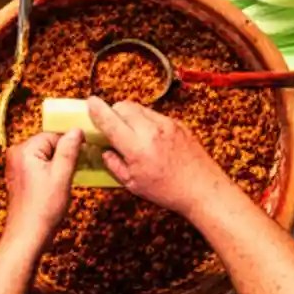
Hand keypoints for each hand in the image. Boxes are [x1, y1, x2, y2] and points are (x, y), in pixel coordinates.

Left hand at [4, 130, 81, 245]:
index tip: (80, 159)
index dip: (69, 147)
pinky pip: (38, 167)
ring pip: (45, 157)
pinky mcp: (18, 178)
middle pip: (48, 145)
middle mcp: (16, 155)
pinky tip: (53, 189)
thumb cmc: (43, 209)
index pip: (53, 135)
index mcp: (24, 150)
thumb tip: (76, 130)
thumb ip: (69, 150)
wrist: (27, 236)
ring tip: (60, 185)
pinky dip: (49, 174)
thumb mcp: (62, 176)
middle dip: (62, 158)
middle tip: (69, 176)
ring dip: (57, 167)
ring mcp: (15, 167)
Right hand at [87, 97, 227, 216]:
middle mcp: (151, 130)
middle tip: (111, 124)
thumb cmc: (167, 191)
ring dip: (130, 114)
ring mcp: (167, 124)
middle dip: (113, 111)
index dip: (97, 110)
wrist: (203, 188)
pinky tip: (150, 138)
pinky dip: (146, 120)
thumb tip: (105, 151)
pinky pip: (155, 114)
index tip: (90, 102)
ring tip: (131, 132)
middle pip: (124, 107)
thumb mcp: (133, 184)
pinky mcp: (178, 123)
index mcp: (136, 147)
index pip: (110, 121)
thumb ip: (114, 165)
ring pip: (140, 108)